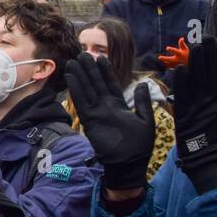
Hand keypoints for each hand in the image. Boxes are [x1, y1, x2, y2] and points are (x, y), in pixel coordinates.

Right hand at [64, 53, 153, 193]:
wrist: (129, 163)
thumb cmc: (139, 145)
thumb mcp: (146, 119)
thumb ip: (141, 101)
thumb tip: (142, 83)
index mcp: (119, 105)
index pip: (111, 83)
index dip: (106, 71)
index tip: (100, 57)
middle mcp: (106, 106)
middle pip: (96, 83)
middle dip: (89, 69)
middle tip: (83, 54)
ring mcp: (96, 112)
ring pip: (87, 89)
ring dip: (80, 75)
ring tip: (73, 61)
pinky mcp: (89, 119)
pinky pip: (81, 102)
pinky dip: (76, 89)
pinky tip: (71, 77)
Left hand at [172, 38, 216, 194]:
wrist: (210, 159)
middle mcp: (212, 101)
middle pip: (210, 73)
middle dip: (209, 54)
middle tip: (207, 36)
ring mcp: (198, 107)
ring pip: (197, 81)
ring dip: (195, 63)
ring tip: (195, 46)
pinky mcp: (185, 115)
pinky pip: (182, 96)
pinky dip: (181, 82)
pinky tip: (180, 68)